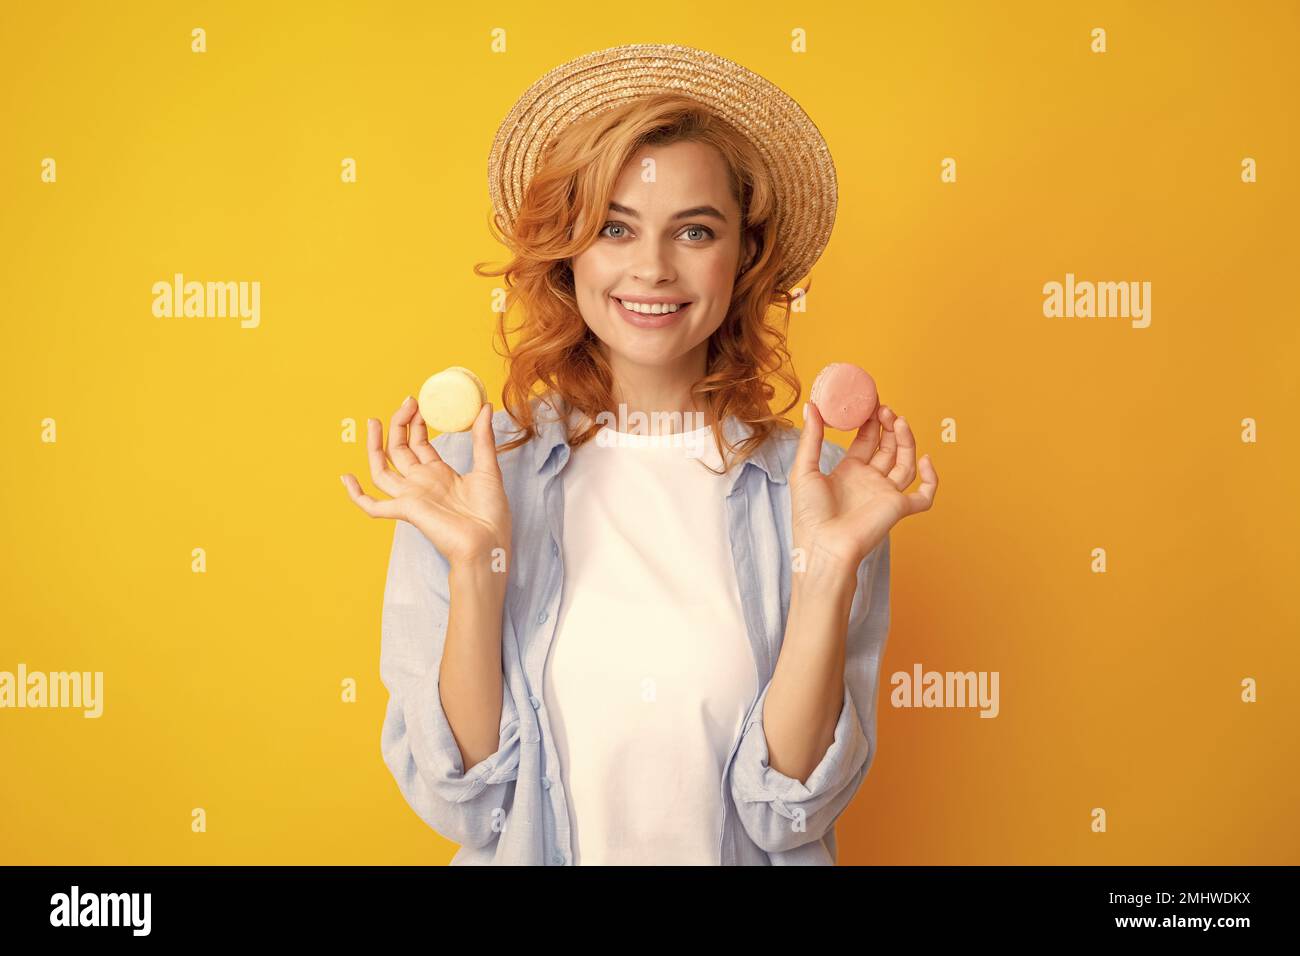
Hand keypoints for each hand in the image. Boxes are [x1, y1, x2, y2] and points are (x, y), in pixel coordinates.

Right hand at [340, 396, 511, 567]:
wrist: (489, 544)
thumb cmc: (491, 515)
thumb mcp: (489, 469)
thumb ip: (483, 439)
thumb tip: (484, 406)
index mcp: (440, 474)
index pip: (419, 443)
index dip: (415, 423)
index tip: (417, 402)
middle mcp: (421, 483)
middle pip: (399, 450)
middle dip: (399, 424)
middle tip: (407, 401)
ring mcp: (411, 497)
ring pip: (381, 469)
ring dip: (374, 445)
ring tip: (373, 421)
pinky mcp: (406, 511)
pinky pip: (373, 506)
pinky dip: (356, 494)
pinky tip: (346, 477)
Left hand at [790, 399, 937, 570]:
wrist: (823, 546)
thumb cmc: (809, 515)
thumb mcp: (804, 470)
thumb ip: (811, 438)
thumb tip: (811, 405)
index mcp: (848, 472)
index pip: (865, 441)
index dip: (870, 422)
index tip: (870, 402)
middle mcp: (869, 481)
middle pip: (887, 448)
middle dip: (888, 426)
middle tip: (884, 408)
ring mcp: (885, 494)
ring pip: (905, 463)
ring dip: (905, 441)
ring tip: (898, 420)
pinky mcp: (898, 509)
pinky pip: (924, 496)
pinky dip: (931, 479)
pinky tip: (924, 459)